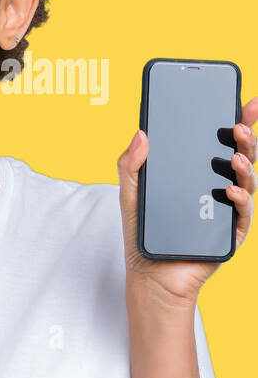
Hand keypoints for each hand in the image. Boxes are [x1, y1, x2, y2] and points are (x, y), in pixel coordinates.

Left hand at [117, 96, 257, 305]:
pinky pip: (242, 214)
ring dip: (244, 166)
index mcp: (199, 173)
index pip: (222, 142)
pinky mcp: (231, 233)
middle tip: (241, 125)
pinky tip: (229, 192)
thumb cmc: (143, 232)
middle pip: (241, 156)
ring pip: (247, 181)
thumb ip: (131, 164)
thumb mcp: (131, 194)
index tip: (245, 102)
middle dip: (247, 138)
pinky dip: (238, 200)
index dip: (239, 122)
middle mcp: (218, 187)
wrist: (150, 275)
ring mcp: (228, 209)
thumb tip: (140, 132)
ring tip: (234, 157)